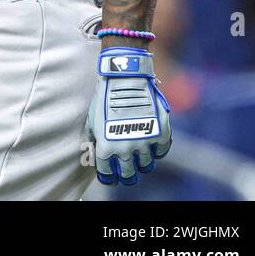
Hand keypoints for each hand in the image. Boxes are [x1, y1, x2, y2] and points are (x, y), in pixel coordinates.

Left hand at [86, 47, 171, 184]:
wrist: (124, 79)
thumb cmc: (104, 97)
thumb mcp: (93, 120)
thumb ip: (94, 139)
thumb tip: (94, 151)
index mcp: (105, 147)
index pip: (107, 172)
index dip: (108, 176)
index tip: (110, 176)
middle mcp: (125, 149)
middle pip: (128, 174)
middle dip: (126, 175)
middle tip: (127, 174)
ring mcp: (144, 143)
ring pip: (145, 165)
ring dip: (142, 164)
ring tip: (139, 160)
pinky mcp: (160, 134)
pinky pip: (161, 152)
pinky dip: (157, 152)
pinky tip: (152, 148)